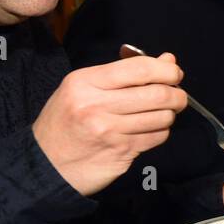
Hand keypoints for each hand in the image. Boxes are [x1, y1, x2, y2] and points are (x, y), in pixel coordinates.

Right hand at [33, 54, 186, 196]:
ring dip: (169, 115)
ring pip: (161, 117)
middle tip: (178, 97)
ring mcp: (108, 131)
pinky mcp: (120, 152)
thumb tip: (168, 60)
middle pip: (157, 94)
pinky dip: (161, 132)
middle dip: (177, 94)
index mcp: (85, 82)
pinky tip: (150, 130)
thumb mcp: (85, 89)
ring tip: (161, 114)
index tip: (174, 73)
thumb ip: (126, 73)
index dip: (166, 69)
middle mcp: (96, 105)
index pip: (139, 69)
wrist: (45, 163)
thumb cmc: (67, 121)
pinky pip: (156, 137)